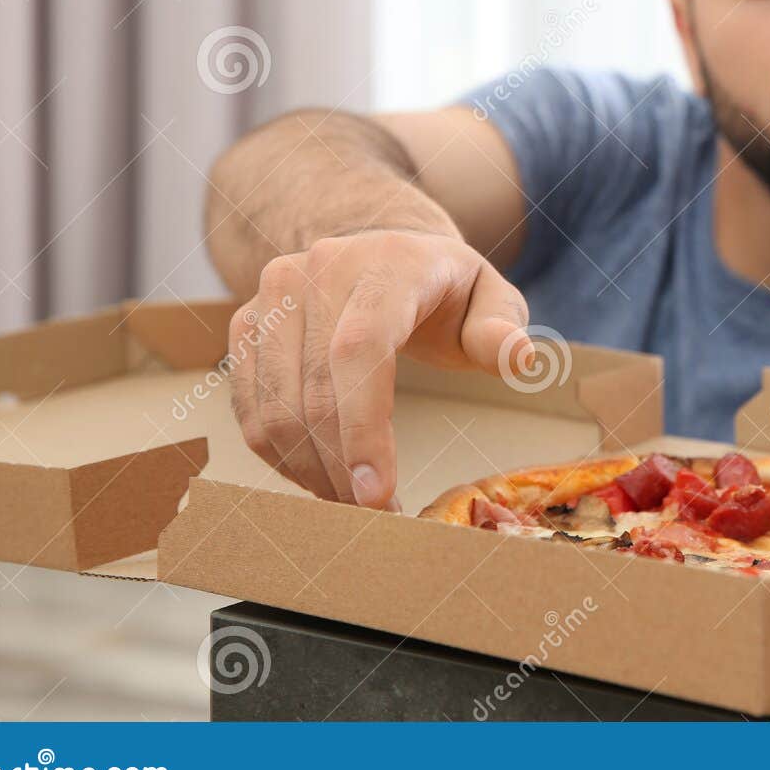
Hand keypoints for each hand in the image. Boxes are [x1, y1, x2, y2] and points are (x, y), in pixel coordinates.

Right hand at [228, 230, 530, 508]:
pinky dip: (281, 455)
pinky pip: (249, 406)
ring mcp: (275, 295)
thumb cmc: (445, 290)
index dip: (362, 427)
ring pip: (272, 405)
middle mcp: (318, 270)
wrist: (386, 252)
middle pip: (313, 388)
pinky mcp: (248, 324)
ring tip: (352, 501)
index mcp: (386, 263)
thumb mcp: (490, 301)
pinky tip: (321, 476)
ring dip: (309, 471)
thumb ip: (502, 329)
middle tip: (376, 517)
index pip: (359, 348)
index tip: (377, 495)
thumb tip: (520, 358)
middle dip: (341, 468)